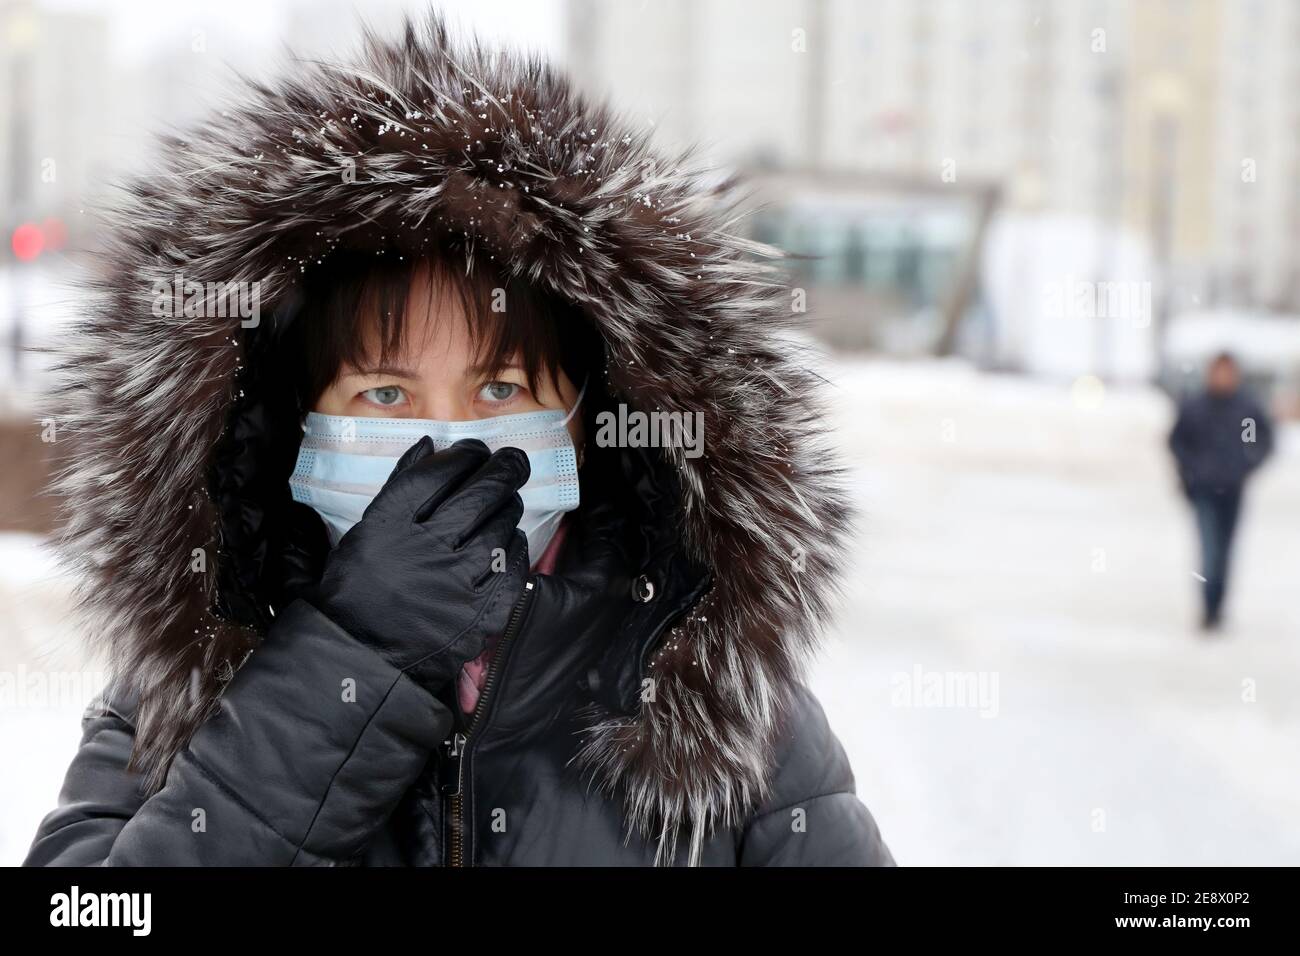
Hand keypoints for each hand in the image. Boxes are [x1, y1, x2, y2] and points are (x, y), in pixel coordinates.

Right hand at [311, 437, 530, 693]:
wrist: (361, 653)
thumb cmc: (363, 584)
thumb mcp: (368, 527)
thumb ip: (400, 484)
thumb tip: (431, 443)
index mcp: (390, 525)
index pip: (440, 472)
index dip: (465, 454)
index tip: (474, 450)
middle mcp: (424, 550)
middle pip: (480, 494)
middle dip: (504, 468)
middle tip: (513, 461)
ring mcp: (455, 584)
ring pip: (501, 526)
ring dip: (509, 507)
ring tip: (506, 503)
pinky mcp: (479, 615)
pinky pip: (513, 569)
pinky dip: (515, 548)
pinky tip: (508, 541)